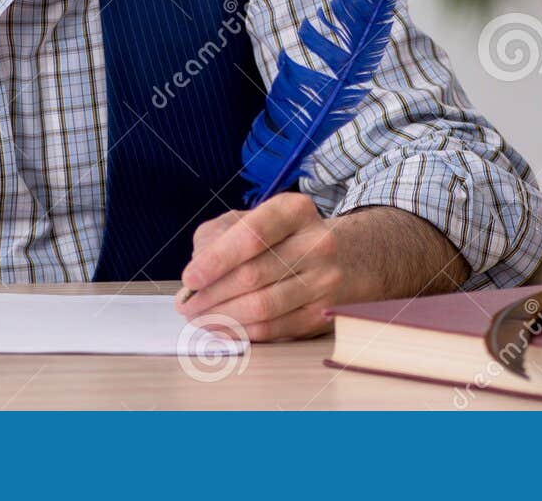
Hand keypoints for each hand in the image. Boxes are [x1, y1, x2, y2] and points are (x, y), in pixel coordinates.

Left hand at [176, 196, 469, 340]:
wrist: (355, 256)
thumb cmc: (289, 237)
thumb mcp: (258, 217)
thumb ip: (219, 234)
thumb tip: (195, 270)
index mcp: (294, 210)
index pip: (252, 233)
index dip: (216, 259)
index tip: (189, 278)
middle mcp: (317, 243)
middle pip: (253, 275)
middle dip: (210, 295)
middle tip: (186, 305)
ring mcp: (326, 281)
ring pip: (263, 306)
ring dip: (221, 317)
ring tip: (199, 318)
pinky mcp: (326, 314)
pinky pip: (276, 328)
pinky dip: (242, 332)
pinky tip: (223, 328)